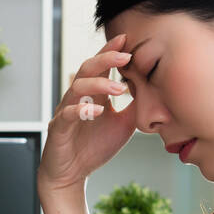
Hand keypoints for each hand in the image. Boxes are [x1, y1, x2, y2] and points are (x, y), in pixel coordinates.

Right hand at [38, 33, 137, 193]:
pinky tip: (96, 111)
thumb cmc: (95, 146)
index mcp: (92, 94)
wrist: (72, 174)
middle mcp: (77, 98)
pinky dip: (81, 111)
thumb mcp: (124, 123)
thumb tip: (155, 88)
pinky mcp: (58, 129)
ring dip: (99, 84)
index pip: (100, 66)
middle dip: (106, 60)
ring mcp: (66, 111)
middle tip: (126, 56)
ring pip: (77, 88)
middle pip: (87, 69)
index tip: (127, 39)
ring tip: (119, 89)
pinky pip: (67, 115)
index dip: (111, 51)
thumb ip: (135, 106)